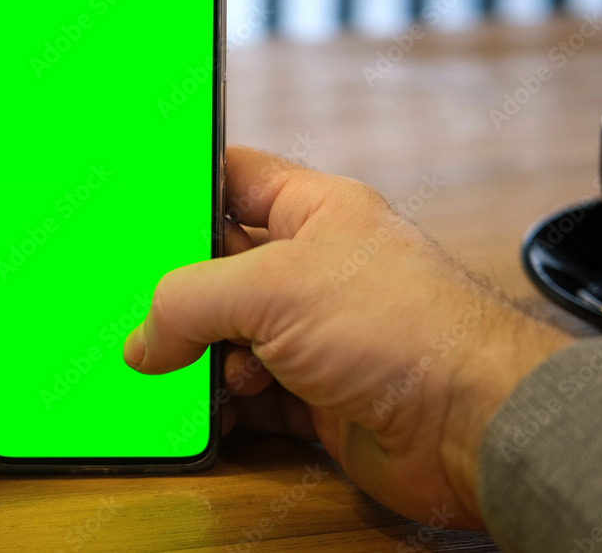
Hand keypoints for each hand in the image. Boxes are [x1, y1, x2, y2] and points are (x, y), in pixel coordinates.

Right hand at [123, 145, 572, 528]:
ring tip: (173, 364)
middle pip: (224, 266)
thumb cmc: (401, 326)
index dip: (189, 184)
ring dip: (200, 352)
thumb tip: (142, 342)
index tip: (141, 205)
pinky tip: (210, 407)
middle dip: (180, 287)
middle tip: (133, 301)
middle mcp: (315, 267)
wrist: (468, 424)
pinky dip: (224, 401)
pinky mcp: (316, 392)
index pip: (237, 178)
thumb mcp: (273, 288)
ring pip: (232, 333)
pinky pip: (250, 392)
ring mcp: (316, 332)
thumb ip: (190, 303)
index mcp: (316, 211)